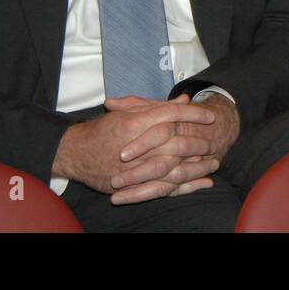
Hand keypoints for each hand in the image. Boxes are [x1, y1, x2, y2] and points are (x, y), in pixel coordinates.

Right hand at [52, 95, 219, 201]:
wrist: (75, 154)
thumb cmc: (101, 129)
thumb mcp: (127, 112)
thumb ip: (156, 107)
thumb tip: (184, 100)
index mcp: (134, 124)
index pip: (171, 116)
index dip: (193, 114)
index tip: (209, 116)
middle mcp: (136, 148)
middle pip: (176, 144)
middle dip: (198, 143)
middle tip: (213, 141)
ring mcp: (135, 170)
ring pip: (174, 169)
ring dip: (197, 167)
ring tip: (214, 163)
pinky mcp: (134, 186)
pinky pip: (165, 189)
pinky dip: (186, 187)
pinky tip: (203, 183)